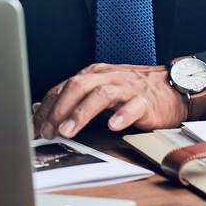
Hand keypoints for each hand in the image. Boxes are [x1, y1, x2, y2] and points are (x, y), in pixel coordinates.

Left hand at [32, 63, 187, 138]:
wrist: (170, 87)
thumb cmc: (132, 92)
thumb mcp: (100, 92)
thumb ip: (76, 101)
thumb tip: (45, 117)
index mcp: (93, 75)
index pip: (63, 88)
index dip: (46, 108)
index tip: (35, 128)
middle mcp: (108, 77)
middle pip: (78, 87)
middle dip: (59, 109)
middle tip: (49, 130)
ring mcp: (127, 88)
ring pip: (101, 95)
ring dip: (82, 113)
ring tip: (69, 130)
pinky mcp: (146, 101)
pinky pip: (132, 106)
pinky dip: (121, 115)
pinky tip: (112, 126)